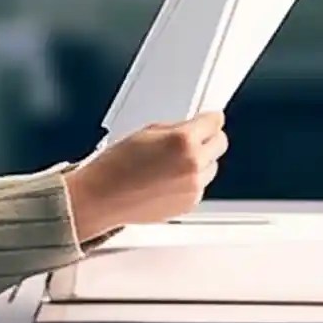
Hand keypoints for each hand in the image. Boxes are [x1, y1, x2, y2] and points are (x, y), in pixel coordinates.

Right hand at [63, 111, 227, 241]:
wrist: (102, 197)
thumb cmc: (116, 165)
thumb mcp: (146, 132)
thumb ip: (176, 128)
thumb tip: (193, 127)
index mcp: (183, 141)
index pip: (214, 122)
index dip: (209, 119)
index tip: (208, 119)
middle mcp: (193, 164)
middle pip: (220, 144)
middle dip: (208, 139)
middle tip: (192, 139)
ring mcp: (194, 187)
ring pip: (212, 166)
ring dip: (200, 161)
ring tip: (171, 163)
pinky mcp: (190, 203)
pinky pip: (200, 186)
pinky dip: (190, 181)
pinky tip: (167, 179)